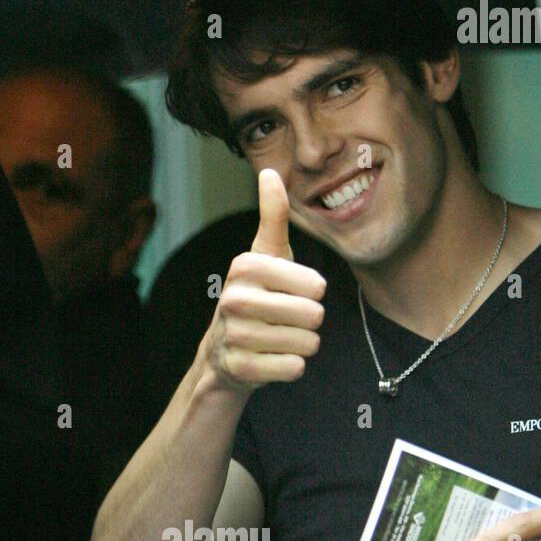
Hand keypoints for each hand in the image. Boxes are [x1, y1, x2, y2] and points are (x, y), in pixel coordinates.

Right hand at [200, 167, 325, 391]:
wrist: (223, 351)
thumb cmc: (256, 296)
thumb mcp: (266, 255)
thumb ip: (273, 216)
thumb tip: (270, 172)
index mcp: (246, 267)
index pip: (316, 286)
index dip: (313, 293)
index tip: (291, 293)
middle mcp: (235, 299)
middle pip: (314, 316)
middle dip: (309, 322)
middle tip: (286, 320)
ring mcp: (236, 335)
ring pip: (307, 344)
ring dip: (302, 345)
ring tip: (279, 338)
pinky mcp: (241, 368)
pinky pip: (294, 368)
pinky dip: (291, 367)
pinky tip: (272, 358)